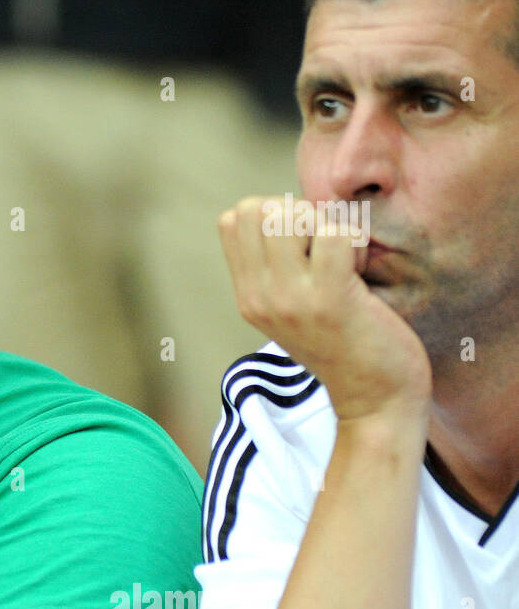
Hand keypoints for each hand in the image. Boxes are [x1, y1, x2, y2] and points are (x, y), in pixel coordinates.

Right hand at [218, 196, 431, 421]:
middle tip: (324, 250)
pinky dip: (356, 241)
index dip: (273, 215)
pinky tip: (362, 271)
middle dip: (298, 214)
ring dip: (327, 225)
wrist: (374, 401)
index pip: (233, 219)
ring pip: (292, 215)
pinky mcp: (330, 299)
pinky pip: (336, 233)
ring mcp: (291, 299)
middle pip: (257, 208)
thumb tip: (284, 209)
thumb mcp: (291, 308)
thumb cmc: (345, 344)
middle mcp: (259, 297)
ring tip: (344, 261)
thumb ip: (277, 268)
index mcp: (247, 296)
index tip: (302, 247)